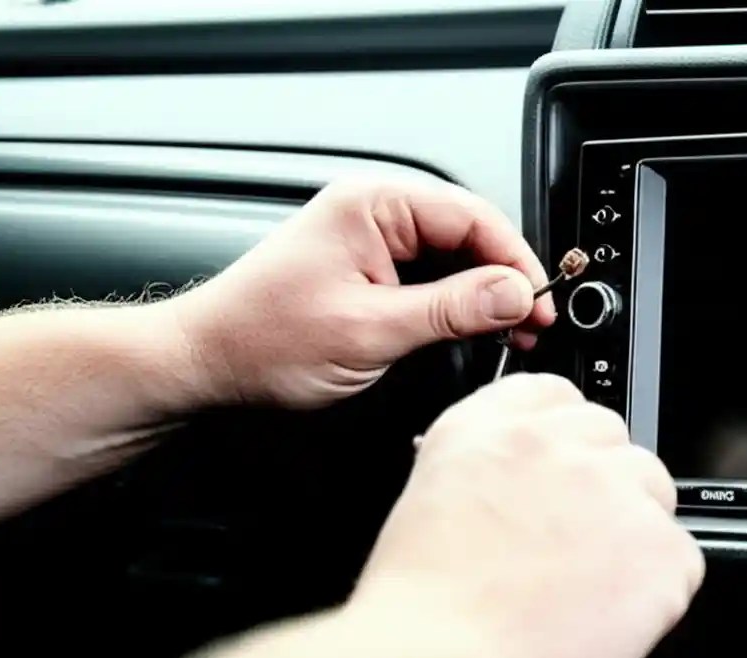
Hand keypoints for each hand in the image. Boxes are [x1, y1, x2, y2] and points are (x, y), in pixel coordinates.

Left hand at [171, 176, 556, 408]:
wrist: (206, 364)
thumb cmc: (263, 340)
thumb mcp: (370, 330)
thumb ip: (451, 310)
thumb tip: (514, 294)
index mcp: (372, 204)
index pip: (472, 217)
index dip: (516, 260)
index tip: (541, 303)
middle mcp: (373, 212)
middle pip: (469, 234)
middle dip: (506, 280)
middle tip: (534, 325)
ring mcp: (371, 239)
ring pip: (454, 258)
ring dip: (485, 295)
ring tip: (513, 333)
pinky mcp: (369, 269)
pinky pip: (431, 276)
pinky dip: (459, 304)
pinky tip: (477, 330)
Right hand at [347, 373, 705, 657]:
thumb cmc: (424, 606)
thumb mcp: (434, 498)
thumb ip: (489, 470)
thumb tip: (522, 482)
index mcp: (492, 426)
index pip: (556, 395)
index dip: (566, 436)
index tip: (566, 466)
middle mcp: (556, 444)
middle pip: (614, 439)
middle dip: (604, 484)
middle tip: (575, 543)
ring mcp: (614, 490)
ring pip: (655, 493)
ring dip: (634, 532)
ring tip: (588, 586)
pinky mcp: (660, 547)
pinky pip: (681, 560)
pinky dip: (657, 592)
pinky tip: (606, 616)